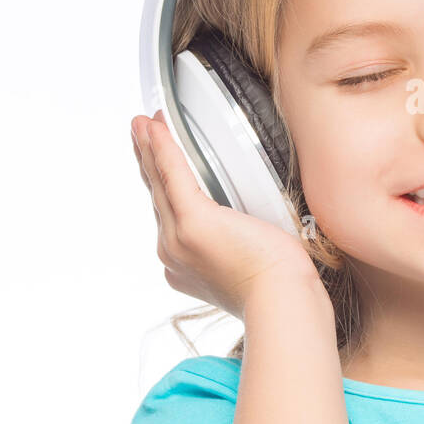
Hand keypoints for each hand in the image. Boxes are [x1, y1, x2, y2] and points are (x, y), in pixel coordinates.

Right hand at [131, 110, 316, 318]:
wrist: (282, 301)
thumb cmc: (279, 285)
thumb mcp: (249, 261)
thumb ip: (238, 243)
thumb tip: (249, 227)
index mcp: (184, 264)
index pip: (169, 214)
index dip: (162, 182)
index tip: (157, 160)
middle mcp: (172, 253)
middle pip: (159, 195)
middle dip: (149, 159)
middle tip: (141, 130)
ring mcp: (178, 239)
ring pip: (160, 183)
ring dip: (150, 147)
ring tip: (142, 122)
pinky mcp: (193, 224)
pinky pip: (174, 176)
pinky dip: (163, 149)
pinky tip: (154, 128)